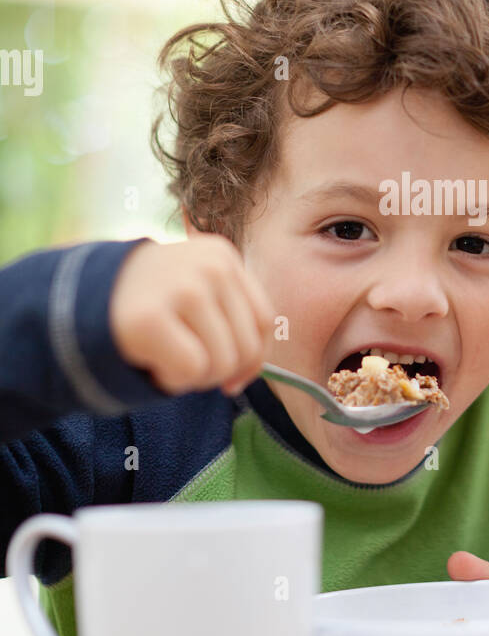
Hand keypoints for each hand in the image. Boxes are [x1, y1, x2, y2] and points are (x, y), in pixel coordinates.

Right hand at [109, 236, 273, 396]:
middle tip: (185, 364)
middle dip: (218, 371)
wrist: (78, 297)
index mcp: (223, 256)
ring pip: (220, 363)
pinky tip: (151, 361)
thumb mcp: (195, 290)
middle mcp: (208, 266)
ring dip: (193, 376)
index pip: (264, 321)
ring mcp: (181, 289)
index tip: (231, 376)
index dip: (252, 359)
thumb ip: (230, 316)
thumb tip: (252, 368)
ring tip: (164, 356)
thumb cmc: (148, 303)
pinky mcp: (151, 318)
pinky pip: (190, 371)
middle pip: (245, 347)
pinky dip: (171, 379)